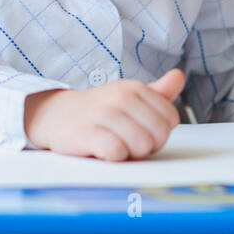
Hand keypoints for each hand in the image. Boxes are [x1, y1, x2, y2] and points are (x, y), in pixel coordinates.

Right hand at [23, 68, 185, 160]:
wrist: (54, 114)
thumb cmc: (97, 110)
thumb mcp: (128, 96)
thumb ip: (157, 92)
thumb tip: (179, 76)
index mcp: (135, 88)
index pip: (170, 119)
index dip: (159, 133)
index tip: (141, 131)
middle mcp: (121, 97)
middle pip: (159, 135)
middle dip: (146, 146)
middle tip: (127, 141)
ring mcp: (104, 114)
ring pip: (141, 145)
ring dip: (130, 153)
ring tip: (115, 145)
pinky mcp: (88, 133)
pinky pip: (117, 152)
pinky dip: (113, 157)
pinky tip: (102, 150)